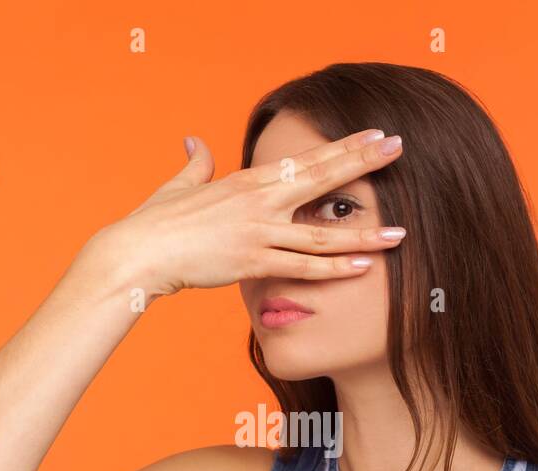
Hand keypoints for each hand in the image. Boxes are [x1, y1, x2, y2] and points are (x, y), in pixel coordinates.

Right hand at [89, 129, 405, 301]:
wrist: (138, 252)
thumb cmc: (155, 223)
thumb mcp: (180, 185)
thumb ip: (196, 164)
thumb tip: (195, 142)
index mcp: (249, 181)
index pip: (305, 159)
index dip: (343, 147)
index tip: (374, 135)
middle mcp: (259, 200)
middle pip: (321, 177)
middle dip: (364, 163)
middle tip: (399, 148)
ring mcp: (258, 231)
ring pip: (321, 233)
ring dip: (363, 234)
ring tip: (399, 232)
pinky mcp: (252, 262)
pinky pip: (301, 267)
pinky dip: (333, 268)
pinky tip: (362, 268)